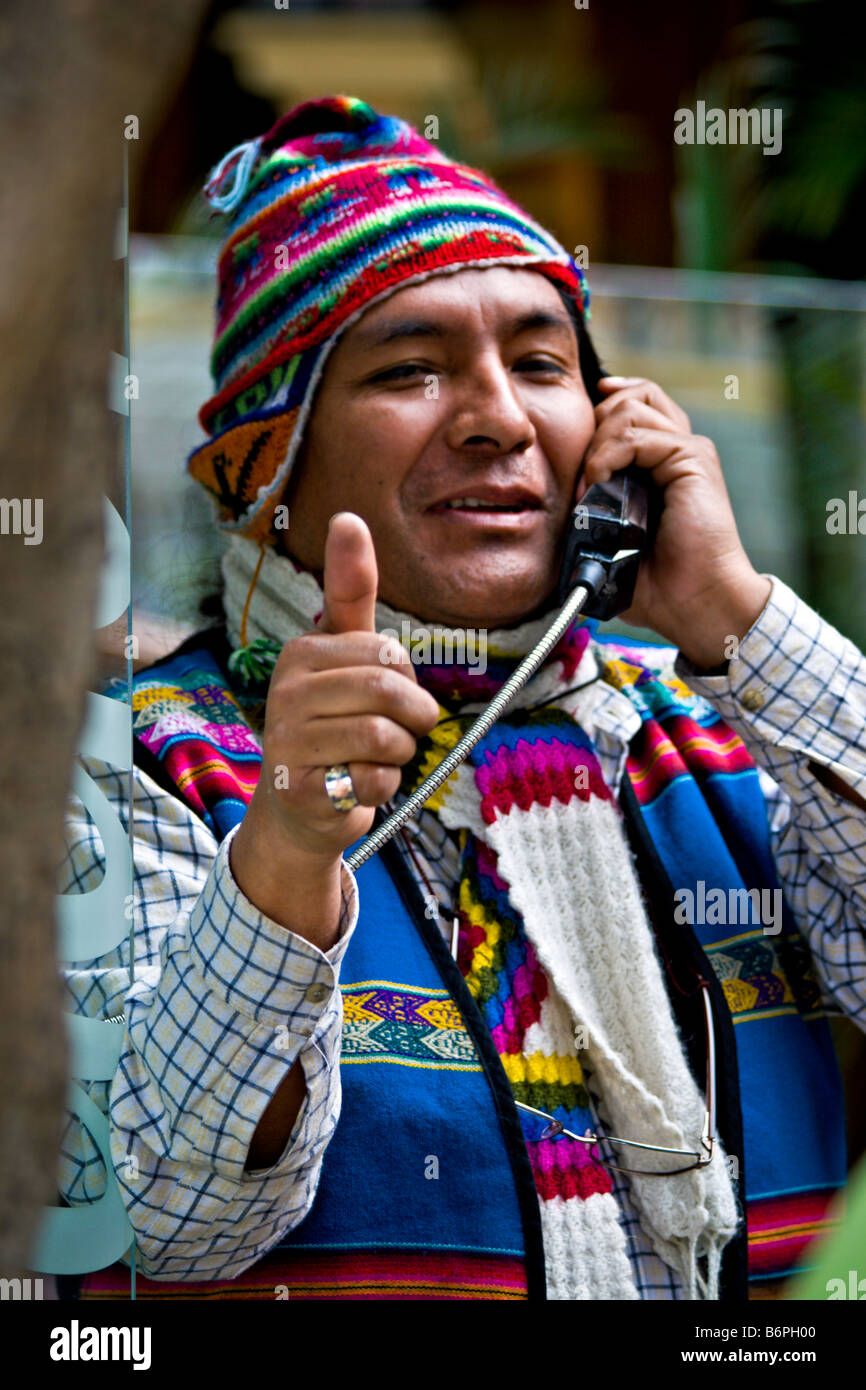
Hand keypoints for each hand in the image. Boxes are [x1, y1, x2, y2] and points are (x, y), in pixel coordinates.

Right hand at [241, 511, 440, 864]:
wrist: (300, 811)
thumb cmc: (333, 726)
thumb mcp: (346, 656)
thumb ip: (350, 591)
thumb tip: (349, 516)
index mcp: (302, 652)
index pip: (389, 654)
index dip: (406, 682)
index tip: (388, 696)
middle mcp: (286, 690)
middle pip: (390, 692)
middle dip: (411, 719)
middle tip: (393, 733)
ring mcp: (288, 740)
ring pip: (385, 737)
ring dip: (397, 755)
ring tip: (371, 758)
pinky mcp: (299, 788)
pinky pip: (375, 780)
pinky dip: (382, 787)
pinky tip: (354, 784)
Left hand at [576, 376, 771, 667]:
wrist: (693, 602)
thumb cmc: (655, 581)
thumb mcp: (611, 538)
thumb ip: (592, 509)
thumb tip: (554, 496)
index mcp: (661, 462)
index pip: (630, 405)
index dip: (599, 414)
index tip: (576, 447)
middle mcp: (677, 449)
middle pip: (631, 395)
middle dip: (595, 425)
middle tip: (584, 475)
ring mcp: (687, 451)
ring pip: (630, 407)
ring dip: (598, 443)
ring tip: (590, 485)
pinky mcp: (692, 459)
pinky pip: (638, 434)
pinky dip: (607, 455)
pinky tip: (598, 483)